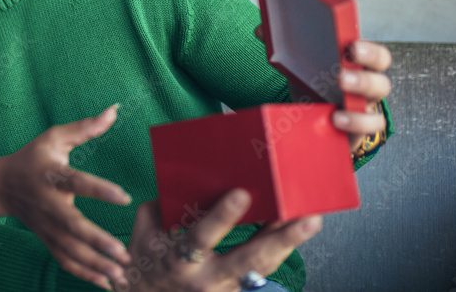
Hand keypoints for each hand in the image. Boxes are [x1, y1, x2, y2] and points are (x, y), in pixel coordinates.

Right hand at [0, 105, 131, 288]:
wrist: (2, 185)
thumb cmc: (34, 157)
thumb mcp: (55, 137)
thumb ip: (86, 127)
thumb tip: (115, 109)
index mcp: (52, 175)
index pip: (77, 182)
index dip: (99, 190)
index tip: (124, 197)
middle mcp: (49, 204)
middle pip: (73, 225)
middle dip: (97, 241)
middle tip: (123, 253)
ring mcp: (47, 226)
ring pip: (71, 250)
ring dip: (96, 264)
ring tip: (122, 273)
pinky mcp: (47, 239)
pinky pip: (65, 261)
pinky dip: (84, 274)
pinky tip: (106, 282)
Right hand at [120, 191, 320, 291]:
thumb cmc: (144, 254)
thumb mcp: (146, 226)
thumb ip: (168, 202)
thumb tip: (195, 176)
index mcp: (177, 260)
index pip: (202, 238)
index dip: (221, 218)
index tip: (241, 194)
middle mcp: (204, 280)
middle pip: (248, 262)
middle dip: (280, 240)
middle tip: (306, 219)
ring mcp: (222, 290)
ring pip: (261, 270)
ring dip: (287, 245)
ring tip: (310, 221)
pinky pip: (260, 271)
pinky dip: (278, 250)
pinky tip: (293, 232)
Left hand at [253, 27, 390, 153]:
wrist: (316, 118)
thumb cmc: (313, 84)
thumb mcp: (300, 66)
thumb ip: (282, 47)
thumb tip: (260, 28)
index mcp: (356, 65)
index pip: (375, 54)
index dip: (368, 50)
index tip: (350, 46)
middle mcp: (367, 84)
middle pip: (381, 76)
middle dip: (365, 71)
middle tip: (341, 72)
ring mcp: (364, 107)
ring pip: (378, 103)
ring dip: (361, 95)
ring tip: (340, 90)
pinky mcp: (359, 128)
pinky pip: (370, 126)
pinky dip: (356, 123)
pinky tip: (336, 119)